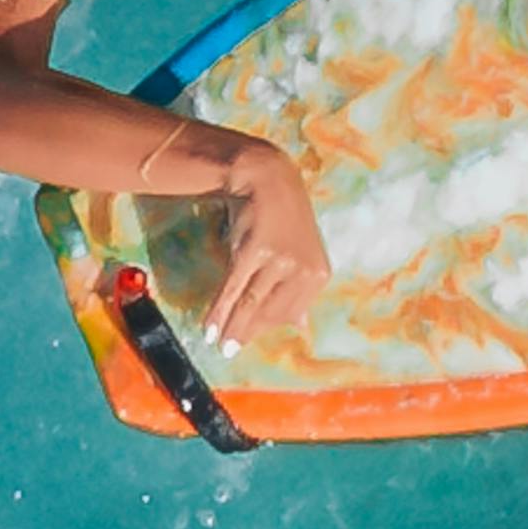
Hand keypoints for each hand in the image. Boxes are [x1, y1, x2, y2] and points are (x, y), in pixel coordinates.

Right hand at [138, 122, 330, 345]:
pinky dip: (220, 310)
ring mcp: (279, 260)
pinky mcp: (255, 252)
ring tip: (218, 345)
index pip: (289, 313)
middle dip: (247, 332)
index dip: (265, 328)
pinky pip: (234, 289)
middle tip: (228, 350)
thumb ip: (299, 290)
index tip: (247, 339)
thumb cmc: (283, 218)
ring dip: (232, 327)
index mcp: (317, 273)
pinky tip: (210, 326)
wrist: (268, 178)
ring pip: (251, 304)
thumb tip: (301, 326)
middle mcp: (302, 268)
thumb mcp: (301, 253)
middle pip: (270, 312)